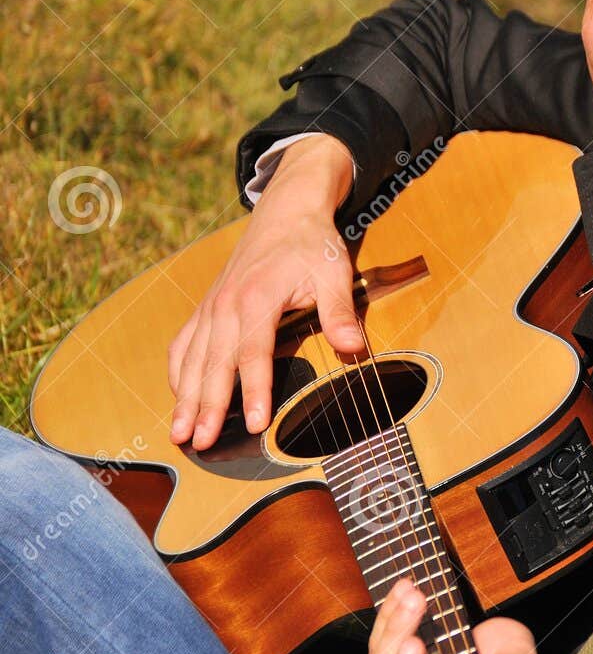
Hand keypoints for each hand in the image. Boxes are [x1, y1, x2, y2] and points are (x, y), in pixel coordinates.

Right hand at [168, 135, 362, 449]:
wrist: (287, 210)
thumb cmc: (312, 244)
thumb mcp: (334, 273)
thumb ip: (340, 312)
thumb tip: (352, 347)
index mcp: (258, 298)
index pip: (253, 354)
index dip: (252, 391)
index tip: (252, 424)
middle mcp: (226, 304)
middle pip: (214, 364)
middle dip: (206, 407)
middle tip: (200, 443)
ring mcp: (212, 306)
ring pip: (192, 359)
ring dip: (184, 398)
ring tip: (178, 433)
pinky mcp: (206, 307)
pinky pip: (183, 343)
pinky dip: (178, 372)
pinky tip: (178, 397)